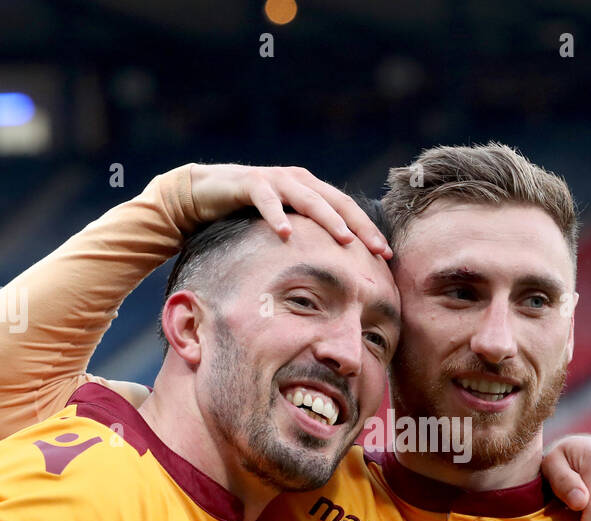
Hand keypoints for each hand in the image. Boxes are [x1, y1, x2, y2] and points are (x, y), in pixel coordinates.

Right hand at [187, 164, 391, 257]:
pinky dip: (277, 216)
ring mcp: (276, 180)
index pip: (348, 210)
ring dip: (328, 219)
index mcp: (312, 190)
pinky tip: (286, 234)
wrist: (203, 195)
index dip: (369, 230)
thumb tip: (333, 270)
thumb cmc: (247, 216)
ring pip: (308, 199)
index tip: (387, 254)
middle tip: (377, 250)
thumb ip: (306, 238)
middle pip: (337, 202)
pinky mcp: (250, 183)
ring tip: (344, 239)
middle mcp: (299, 180)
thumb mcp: (284, 226)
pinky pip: (266, 200)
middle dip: (360, 226)